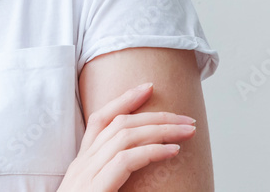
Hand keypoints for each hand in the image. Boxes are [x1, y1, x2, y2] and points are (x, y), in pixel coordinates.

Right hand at [57, 82, 195, 191]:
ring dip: (161, 129)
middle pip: (118, 123)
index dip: (123, 100)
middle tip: (185, 117)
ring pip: (125, 136)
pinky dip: (152, 151)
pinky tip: (172, 152)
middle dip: (155, 115)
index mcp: (81, 164)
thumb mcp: (97, 191)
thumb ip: (111, 178)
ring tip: (187, 131)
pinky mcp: (96, 188)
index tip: (148, 89)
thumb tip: (141, 167)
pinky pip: (127, 160)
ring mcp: (86, 174)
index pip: (100, 120)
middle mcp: (82, 164)